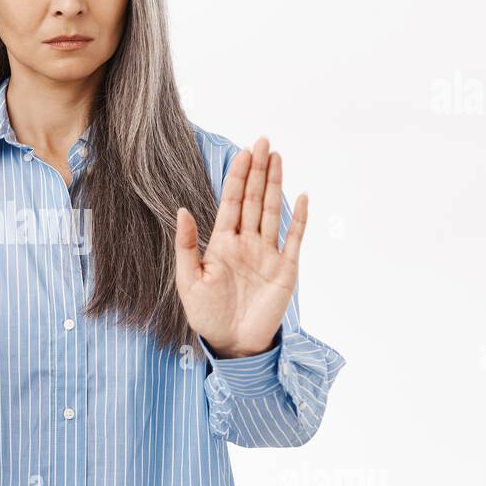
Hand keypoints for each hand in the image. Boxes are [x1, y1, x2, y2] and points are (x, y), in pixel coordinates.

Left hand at [174, 137, 306, 357]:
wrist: (232, 344)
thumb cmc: (206, 315)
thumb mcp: (188, 280)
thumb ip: (185, 245)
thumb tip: (182, 210)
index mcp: (223, 243)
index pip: (232, 202)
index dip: (237, 176)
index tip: (243, 152)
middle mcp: (247, 243)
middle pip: (254, 199)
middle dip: (258, 170)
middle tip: (263, 141)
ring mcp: (267, 254)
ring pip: (273, 211)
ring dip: (276, 185)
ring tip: (278, 158)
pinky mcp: (285, 270)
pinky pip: (294, 239)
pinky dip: (299, 218)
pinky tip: (302, 196)